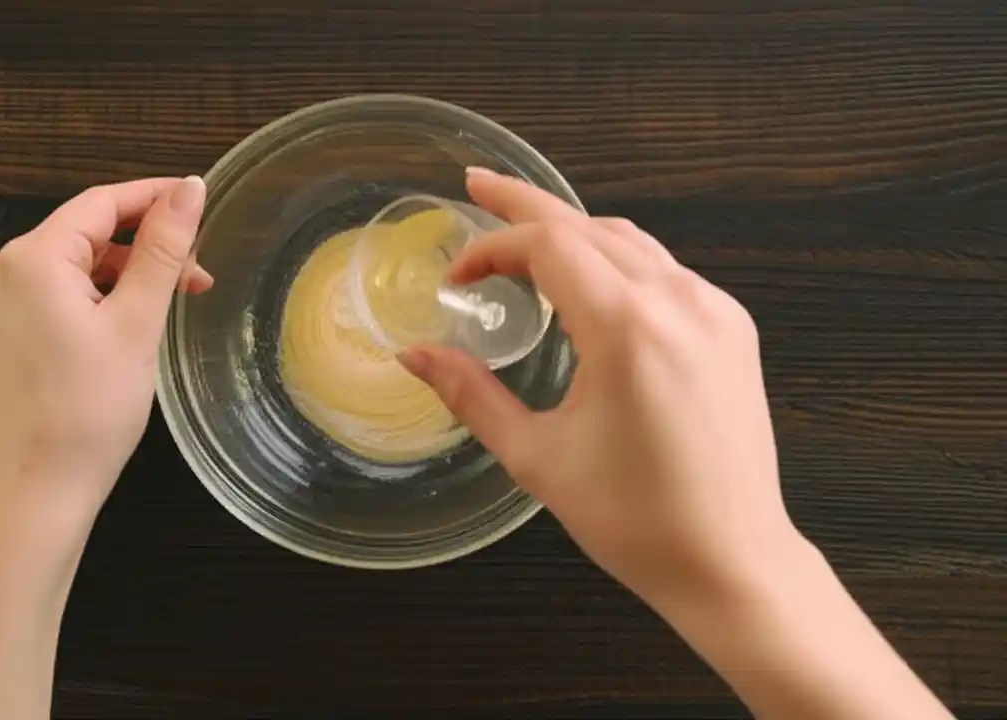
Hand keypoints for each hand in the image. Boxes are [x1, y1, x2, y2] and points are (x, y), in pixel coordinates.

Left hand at [0, 176, 209, 523]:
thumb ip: (163, 250)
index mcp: (30, 259)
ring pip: (74, 269)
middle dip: (146, 248)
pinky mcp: (2, 338)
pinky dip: (98, 303)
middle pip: (87, 235)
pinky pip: (57, 299)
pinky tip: (131, 329)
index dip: (154, 198)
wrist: (37, 495)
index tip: (201, 202)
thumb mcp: (136, 324)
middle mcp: (2, 273)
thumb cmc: (88, 413)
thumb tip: (189, 188)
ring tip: (171, 310)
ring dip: (125, 278)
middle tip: (197, 278)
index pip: (101, 203)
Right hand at [399, 168, 791, 604]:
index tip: (456, 277)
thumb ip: (472, 393)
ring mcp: (713, 312)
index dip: (494, 246)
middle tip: (476, 185)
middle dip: (526, 205)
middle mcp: (678, 304)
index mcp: (628, 329)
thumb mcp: (537, 457)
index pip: (551, 244)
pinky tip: (585, 282)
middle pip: (589, 225)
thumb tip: (415, 355)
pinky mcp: (731, 329)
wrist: (731, 558)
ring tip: (522, 235)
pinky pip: (665, 271)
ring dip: (572, 232)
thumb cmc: (635, 519)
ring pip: (630, 241)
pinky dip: (615, 261)